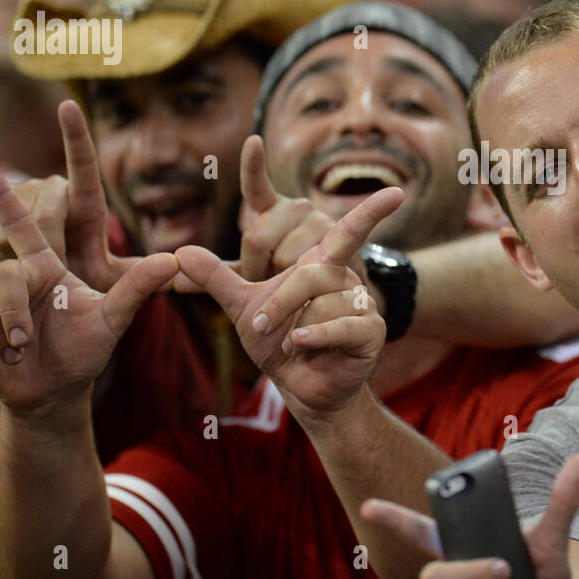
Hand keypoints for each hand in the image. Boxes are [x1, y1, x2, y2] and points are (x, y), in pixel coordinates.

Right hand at [0, 100, 141, 291]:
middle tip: (60, 266)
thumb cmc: (76, 283)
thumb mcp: (109, 280)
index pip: (82, 164)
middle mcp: (53, 191)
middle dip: (53, 239)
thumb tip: (180, 265)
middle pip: (49, 207)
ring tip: (39, 267)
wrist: (30, 301)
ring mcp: (21, 199)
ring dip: (31, 248)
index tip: (67, 105)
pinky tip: (12, 262)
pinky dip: (6, 251)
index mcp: (86, 203)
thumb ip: (141, 275)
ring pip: (23, 219)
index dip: (75, 134)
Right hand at [0, 163, 178, 415]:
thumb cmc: (86, 348)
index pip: (28, 220)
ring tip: (19, 348)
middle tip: (27, 340)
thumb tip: (173, 260)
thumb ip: (138, 286)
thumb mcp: (114, 318)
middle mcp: (18, 271)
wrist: (54, 388)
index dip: (6, 193)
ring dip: (1, 332)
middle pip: (6, 273)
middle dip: (15, 312)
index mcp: (48, 262)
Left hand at [171, 135, 369, 292]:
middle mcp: (299, 208)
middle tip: (269, 280)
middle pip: (255, 237)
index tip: (253, 141)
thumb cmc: (289, 280)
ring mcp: (323, 222)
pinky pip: (312, 263)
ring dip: (281, 282)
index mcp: (273, 210)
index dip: (253, 163)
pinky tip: (307, 291)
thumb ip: (219, 276)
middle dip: (255, 268)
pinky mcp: (345, 245)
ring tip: (295, 288)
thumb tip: (175, 281)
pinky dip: (303, 283)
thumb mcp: (253, 275)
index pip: (256, 186)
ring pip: (283, 257)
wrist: (338, 297)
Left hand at [174, 187, 401, 421]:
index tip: (397, 190)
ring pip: (323, 303)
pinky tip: (301, 345)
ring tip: (292, 344)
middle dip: (278, 302)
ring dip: (295, 328)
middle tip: (259, 327)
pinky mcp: (372, 333)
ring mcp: (364, 306)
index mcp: (324, 265)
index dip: (371, 208)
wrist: (300, 388)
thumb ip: (216, 278)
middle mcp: (348, 279)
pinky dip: (315, 337)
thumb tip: (180, 252)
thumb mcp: (242, 308)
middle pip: (310, 272)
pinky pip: (342, 326)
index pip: (350, 229)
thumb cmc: (278, 342)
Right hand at [360, 452, 578, 578]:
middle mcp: (450, 578)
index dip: (393, 519)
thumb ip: (562, 503)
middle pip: (432, 575)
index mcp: (459, 547)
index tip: (368, 504)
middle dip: (465, 571)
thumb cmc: (539, 574)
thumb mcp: (551, 540)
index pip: (418, 531)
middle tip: (502, 567)